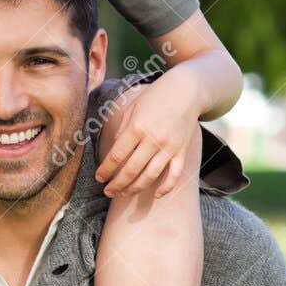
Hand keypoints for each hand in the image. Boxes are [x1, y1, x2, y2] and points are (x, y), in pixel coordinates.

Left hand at [93, 78, 198, 197]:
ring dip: (134, 189)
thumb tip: (114, 151)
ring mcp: (169, 147)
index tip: (99, 178)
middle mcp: (152, 139)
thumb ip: (122, 130)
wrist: (186, 90)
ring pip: (150, 177)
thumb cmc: (155, 97)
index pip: (116, 156)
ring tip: (123, 194)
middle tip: (108, 191)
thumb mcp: (132, 108)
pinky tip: (155, 194)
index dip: (106, 170)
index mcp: (136, 127)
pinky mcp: (182, 151)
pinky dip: (165, 188)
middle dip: (116, 184)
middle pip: (131, 170)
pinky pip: (174, 175)